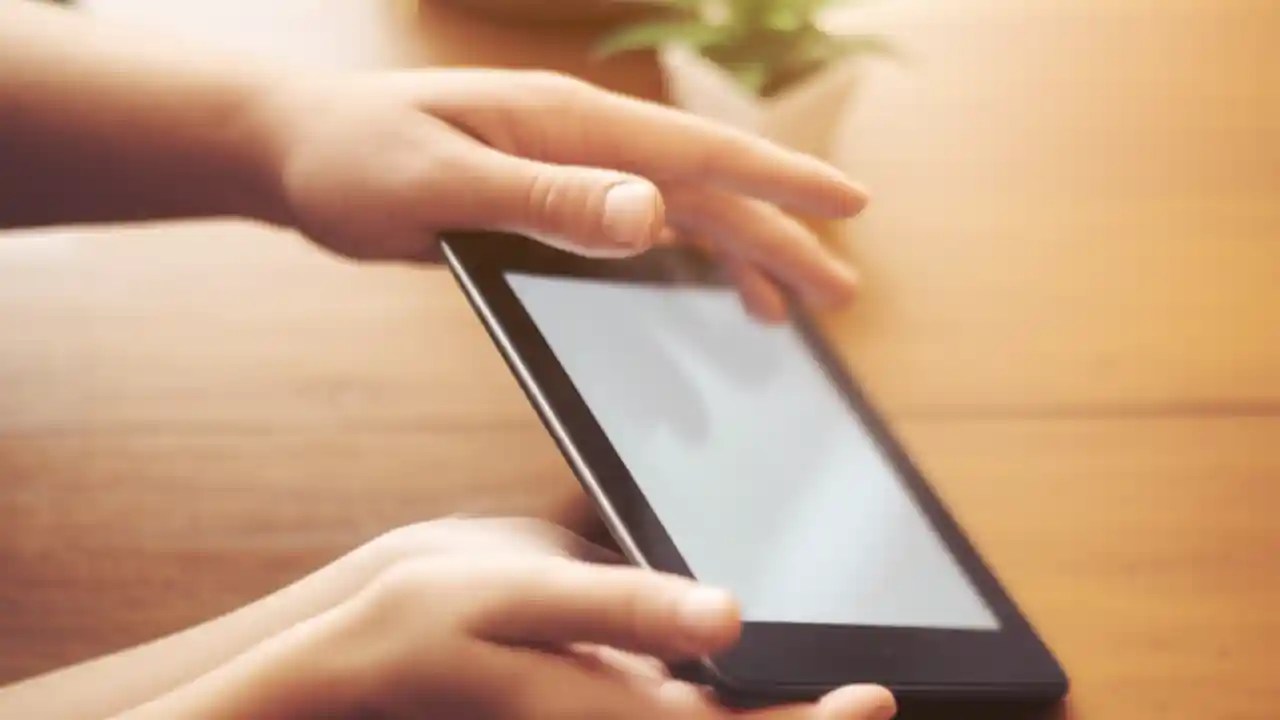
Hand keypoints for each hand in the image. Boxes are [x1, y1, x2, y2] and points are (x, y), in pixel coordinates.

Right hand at [188, 552, 894, 719]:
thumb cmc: (425, 618)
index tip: (871, 694)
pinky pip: (671, 706)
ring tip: (824, 678)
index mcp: (615, 713)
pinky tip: (731, 654)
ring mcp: (610, 719)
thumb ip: (625, 607)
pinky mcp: (596, 700)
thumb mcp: (520, 593)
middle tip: (868, 691)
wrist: (359, 658)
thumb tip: (729, 614)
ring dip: (766, 709)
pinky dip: (715, 693)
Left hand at [256, 70, 865, 320]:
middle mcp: (580, 140)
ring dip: (739, 254)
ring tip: (790, 308)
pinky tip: (700, 291)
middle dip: (780, 235)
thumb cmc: (351, 160)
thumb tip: (653, 215)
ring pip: (679, 211)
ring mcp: (565, 167)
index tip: (850, 205)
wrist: (291, 147)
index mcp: (567, 123)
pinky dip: (680, 260)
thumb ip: (544, 202)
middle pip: (706, 188)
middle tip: (842, 289)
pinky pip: (634, 231)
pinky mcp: (544, 198)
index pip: (698, 151)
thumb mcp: (439, 186)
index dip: (780, 180)